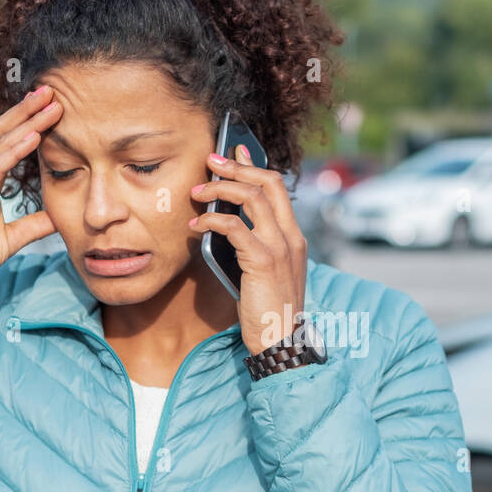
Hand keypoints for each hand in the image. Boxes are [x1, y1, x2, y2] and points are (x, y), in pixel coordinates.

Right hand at [0, 85, 62, 301]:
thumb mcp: (10, 239)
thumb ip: (33, 225)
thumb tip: (59, 217)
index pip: (9, 142)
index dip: (29, 122)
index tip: (52, 106)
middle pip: (4, 131)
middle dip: (29, 109)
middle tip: (53, 89)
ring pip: (1, 142)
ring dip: (27, 121)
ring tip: (49, 102)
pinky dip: (14, 151)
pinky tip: (32, 137)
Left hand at [188, 144, 308, 355]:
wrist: (280, 341)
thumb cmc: (268, 311)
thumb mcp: (265, 272)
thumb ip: (254, 246)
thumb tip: (226, 223)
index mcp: (294, 238)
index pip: (278, 188)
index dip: (255, 165)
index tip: (235, 151)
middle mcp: (291, 237)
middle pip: (268, 182)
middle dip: (237, 165)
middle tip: (210, 160)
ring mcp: (280, 247)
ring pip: (252, 197)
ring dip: (221, 188)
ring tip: (197, 191)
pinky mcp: (264, 261)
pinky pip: (235, 226)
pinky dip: (212, 218)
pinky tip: (197, 223)